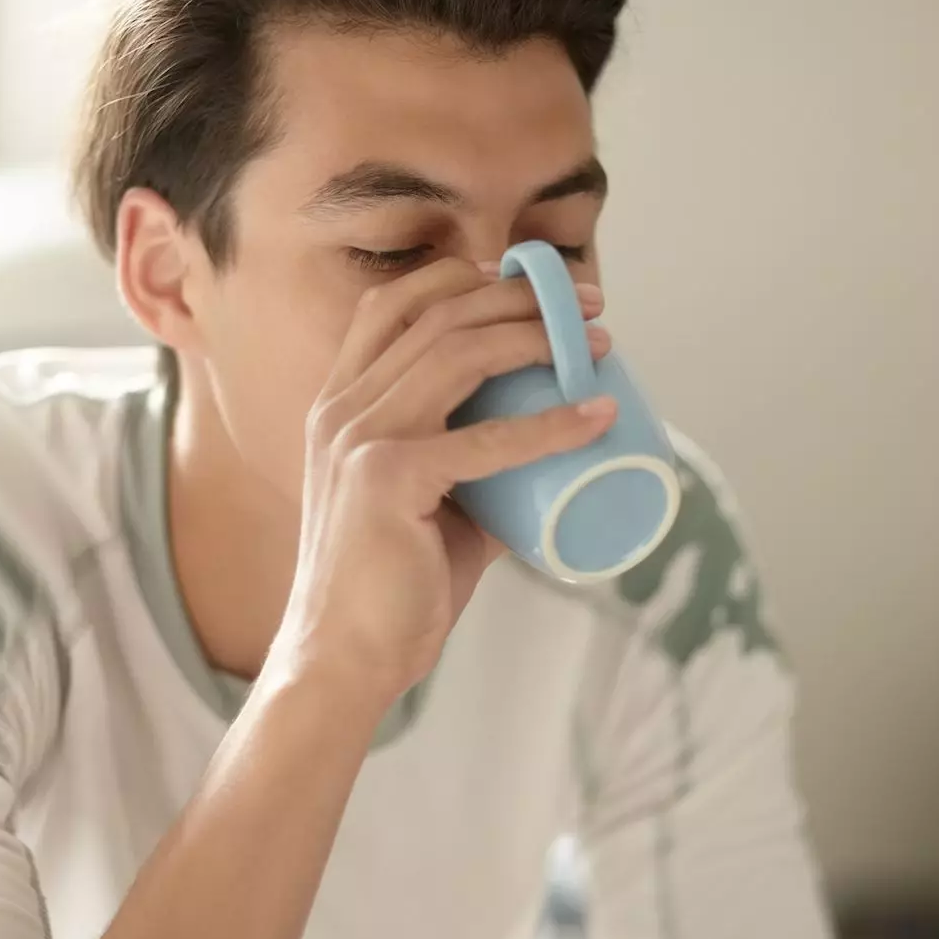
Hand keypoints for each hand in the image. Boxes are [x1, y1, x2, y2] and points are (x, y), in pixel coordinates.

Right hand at [269, 257, 613, 708]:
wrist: (343, 660)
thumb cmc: (390, 591)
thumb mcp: (431, 507)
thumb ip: (477, 473)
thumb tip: (553, 456)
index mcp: (339, 404)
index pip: (396, 304)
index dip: (466, 277)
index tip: (534, 283)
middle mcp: (341, 408)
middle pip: (438, 313)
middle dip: (521, 297)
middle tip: (590, 305)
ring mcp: (358, 438)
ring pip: (459, 353)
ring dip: (539, 338)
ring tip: (599, 345)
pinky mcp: (386, 479)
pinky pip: (486, 438)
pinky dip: (551, 424)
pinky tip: (596, 417)